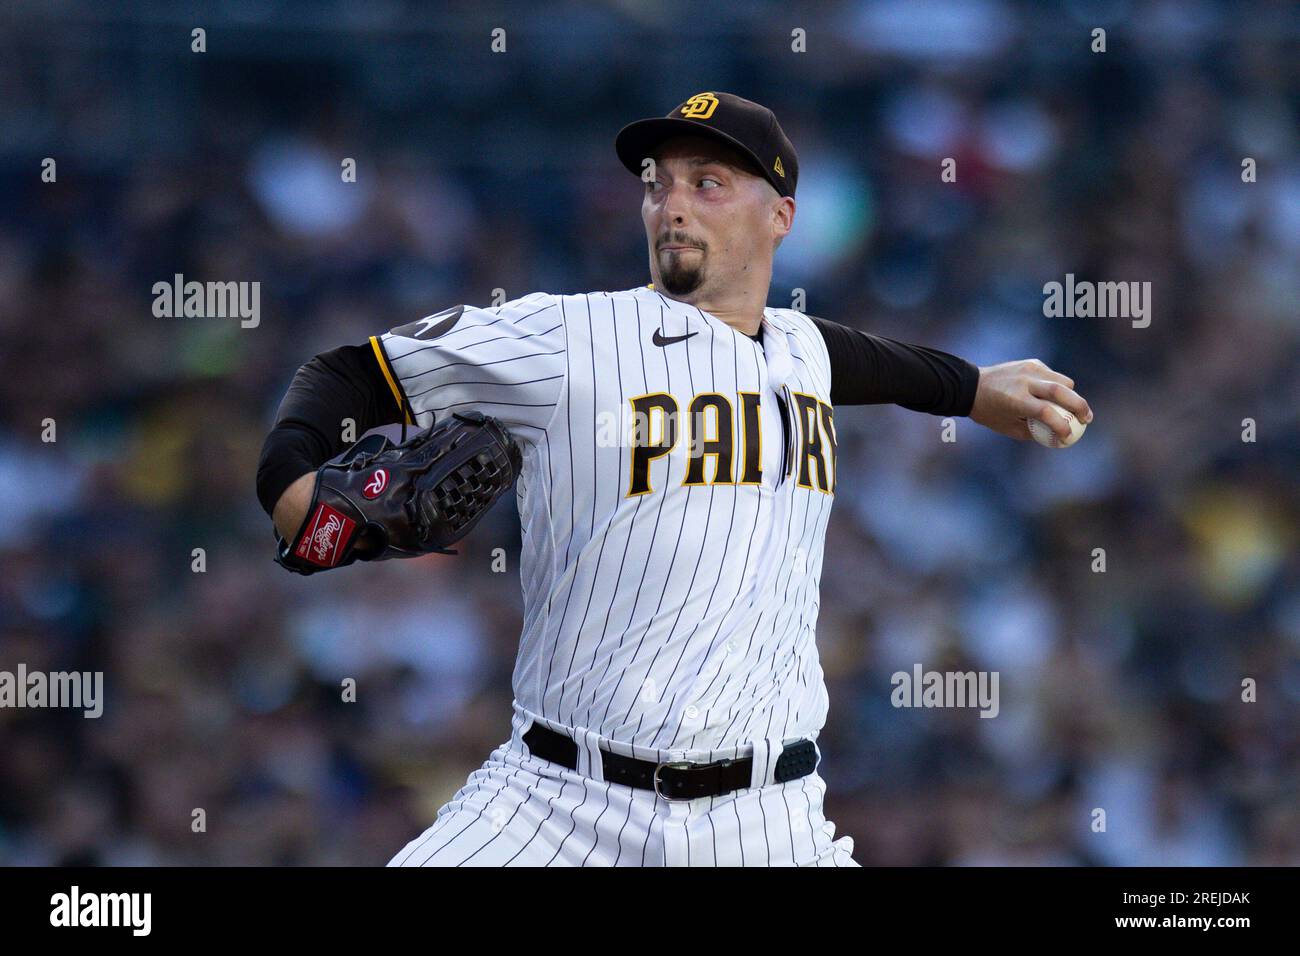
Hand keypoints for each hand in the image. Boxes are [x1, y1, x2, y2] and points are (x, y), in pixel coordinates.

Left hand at [969, 359, 1092, 440]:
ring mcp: (1029, 368)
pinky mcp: (1031, 362)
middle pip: (1062, 391)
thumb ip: (1034, 432)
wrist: (971, 385)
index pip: (1046, 412)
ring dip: (1071, 396)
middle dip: (1080, 406)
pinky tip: (1053, 396)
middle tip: (1087, 419)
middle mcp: (1024, 381)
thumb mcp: (1008, 428)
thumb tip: (1058, 436)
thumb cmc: (989, 412)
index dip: (1061, 426)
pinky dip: (1059, 386)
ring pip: (1062, 381)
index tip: (1068, 437)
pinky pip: (1053, 375)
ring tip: (1072, 409)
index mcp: (1015, 400)